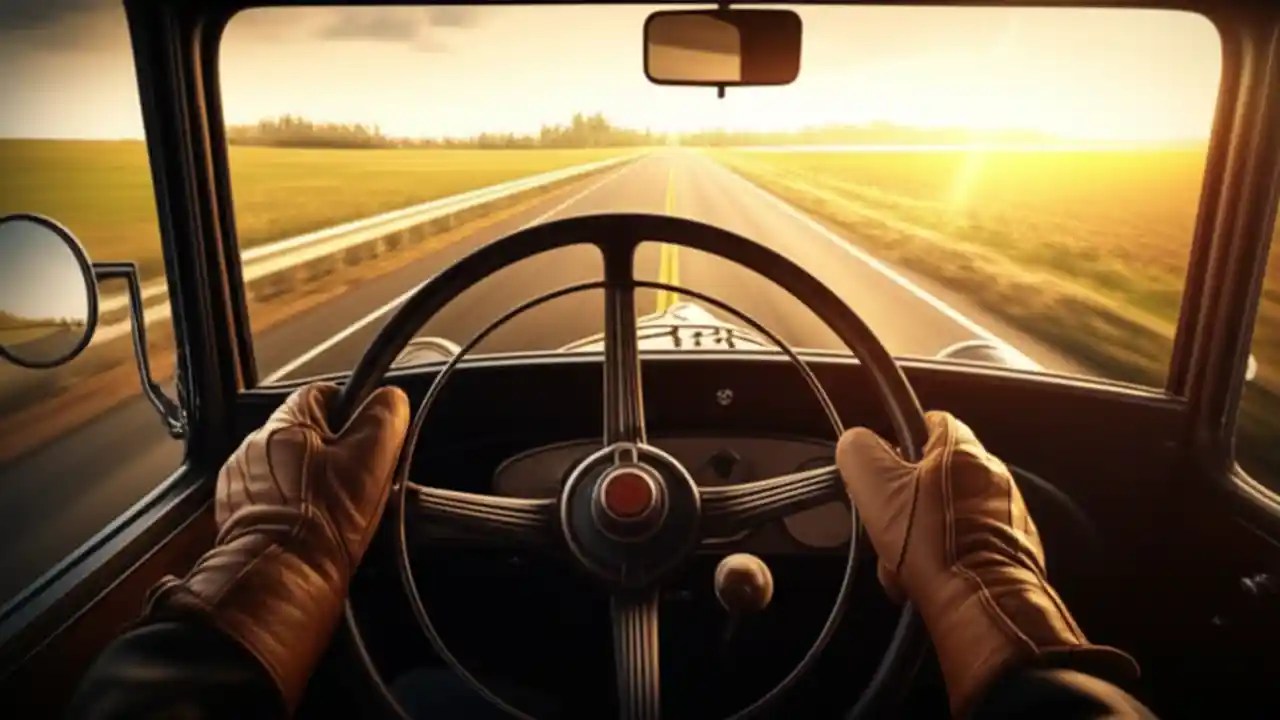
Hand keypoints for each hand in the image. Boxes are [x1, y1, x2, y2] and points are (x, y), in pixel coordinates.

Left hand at [145, 382, 409, 710]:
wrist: (281, 576)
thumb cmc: (325, 519)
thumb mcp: (371, 460)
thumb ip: (385, 417)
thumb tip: (391, 397)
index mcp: (287, 423)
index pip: (325, 393)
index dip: (352, 412)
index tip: (366, 439)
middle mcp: (255, 443)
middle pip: (306, 431)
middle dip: (331, 449)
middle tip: (356, 478)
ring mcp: (240, 478)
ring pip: (288, 464)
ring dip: (308, 478)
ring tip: (332, 506)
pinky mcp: (234, 511)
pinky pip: (270, 494)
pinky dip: (288, 503)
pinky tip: (307, 522)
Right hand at [836, 411, 1135, 716]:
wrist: (983, 604)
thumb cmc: (929, 540)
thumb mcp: (875, 486)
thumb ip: (859, 452)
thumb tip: (856, 442)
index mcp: (964, 449)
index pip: (929, 420)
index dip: (898, 438)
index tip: (882, 467)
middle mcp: (994, 474)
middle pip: (936, 473)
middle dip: (905, 500)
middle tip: (888, 523)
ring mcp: (1009, 513)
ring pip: (948, 514)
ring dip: (922, 534)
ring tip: (904, 563)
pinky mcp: (1017, 550)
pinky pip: (970, 543)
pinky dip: (948, 556)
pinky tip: (929, 578)